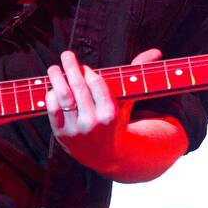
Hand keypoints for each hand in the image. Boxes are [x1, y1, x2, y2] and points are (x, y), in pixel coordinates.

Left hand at [46, 47, 162, 172]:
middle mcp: (93, 122)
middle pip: (78, 87)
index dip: (89, 72)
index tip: (85, 67)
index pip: (97, 84)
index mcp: (111, 114)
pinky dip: (50, 96)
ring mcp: (76, 129)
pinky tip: (52, 88)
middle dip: (71, 67)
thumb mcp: (127, 101)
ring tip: (54, 68)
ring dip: (56, 78)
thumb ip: (137, 74)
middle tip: (66, 54)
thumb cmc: (116, 121)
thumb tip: (156, 51)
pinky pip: (52, 110)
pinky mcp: (61, 134)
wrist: (105, 156)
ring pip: (63, 97)